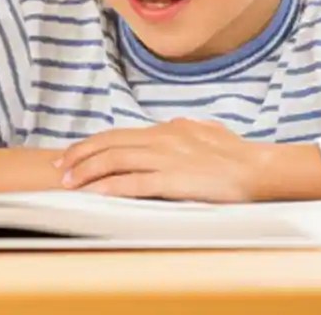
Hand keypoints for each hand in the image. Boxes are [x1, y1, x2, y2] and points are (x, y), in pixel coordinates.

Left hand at [55, 118, 273, 202]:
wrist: (260, 168)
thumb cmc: (238, 154)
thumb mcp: (206, 132)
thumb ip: (185, 130)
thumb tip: (175, 126)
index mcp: (167, 130)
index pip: (118, 134)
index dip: (91, 144)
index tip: (73, 154)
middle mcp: (161, 139)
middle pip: (109, 144)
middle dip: (79, 156)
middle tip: (60, 168)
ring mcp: (166, 158)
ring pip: (115, 160)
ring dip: (87, 172)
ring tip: (70, 183)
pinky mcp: (174, 180)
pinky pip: (134, 183)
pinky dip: (110, 187)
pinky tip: (95, 194)